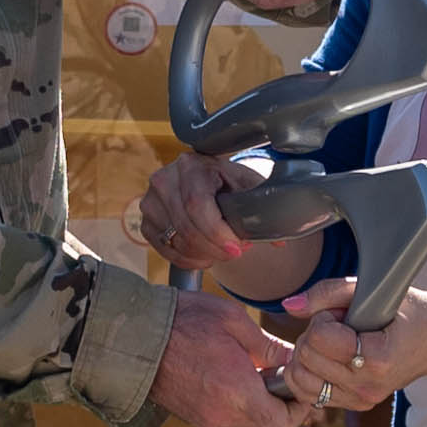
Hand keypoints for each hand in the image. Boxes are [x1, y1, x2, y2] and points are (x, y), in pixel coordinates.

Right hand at [137, 151, 262, 270]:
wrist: (203, 180)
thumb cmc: (227, 183)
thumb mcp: (246, 186)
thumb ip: (263, 207)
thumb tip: (280, 238)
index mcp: (191, 165)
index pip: (197, 204)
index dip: (217, 233)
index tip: (238, 248)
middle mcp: (163, 180)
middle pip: (186, 228)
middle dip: (215, 248)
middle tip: (236, 252)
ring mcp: (150, 203)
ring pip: (176, 242)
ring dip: (204, 255)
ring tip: (223, 250)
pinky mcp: (146, 222)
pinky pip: (166, 252)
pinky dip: (189, 260)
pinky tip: (205, 256)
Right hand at [150, 290, 306, 426]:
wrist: (134, 334)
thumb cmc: (185, 321)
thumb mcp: (234, 322)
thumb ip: (270, 347)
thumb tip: (294, 359)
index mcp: (239, 394)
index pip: (284, 426)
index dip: (298, 410)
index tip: (295, 385)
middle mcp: (223, 415)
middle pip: (266, 422)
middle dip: (277, 400)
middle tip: (275, 371)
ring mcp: (205, 418)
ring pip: (245, 418)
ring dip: (254, 398)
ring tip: (248, 366)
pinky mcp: (192, 415)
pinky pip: (224, 413)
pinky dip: (234, 398)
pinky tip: (227, 372)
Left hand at [275, 286, 426, 413]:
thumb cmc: (407, 311)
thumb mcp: (373, 291)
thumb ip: (327, 293)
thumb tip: (289, 306)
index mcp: (377, 359)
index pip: (319, 338)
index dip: (324, 318)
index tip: (343, 314)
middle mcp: (367, 387)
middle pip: (305, 357)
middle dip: (313, 335)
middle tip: (338, 326)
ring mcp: (360, 400)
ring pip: (300, 379)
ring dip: (307, 355)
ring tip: (331, 343)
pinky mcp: (354, 406)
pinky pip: (309, 393)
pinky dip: (309, 373)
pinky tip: (327, 359)